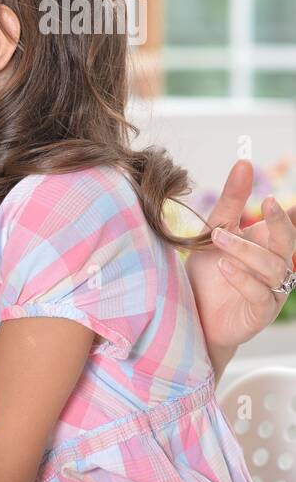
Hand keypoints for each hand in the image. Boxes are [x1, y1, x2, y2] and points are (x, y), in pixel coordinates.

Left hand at [185, 159, 295, 355]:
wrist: (194, 318)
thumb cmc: (208, 276)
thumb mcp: (214, 233)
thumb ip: (231, 202)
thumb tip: (245, 162)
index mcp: (267, 245)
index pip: (285, 223)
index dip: (289, 211)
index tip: (286, 198)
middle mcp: (276, 265)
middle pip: (286, 240)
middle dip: (278, 221)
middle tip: (266, 201)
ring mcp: (272, 290)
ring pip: (271, 265)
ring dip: (245, 249)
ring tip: (218, 238)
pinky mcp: (261, 312)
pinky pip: (260, 292)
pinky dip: (242, 278)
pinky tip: (224, 266)